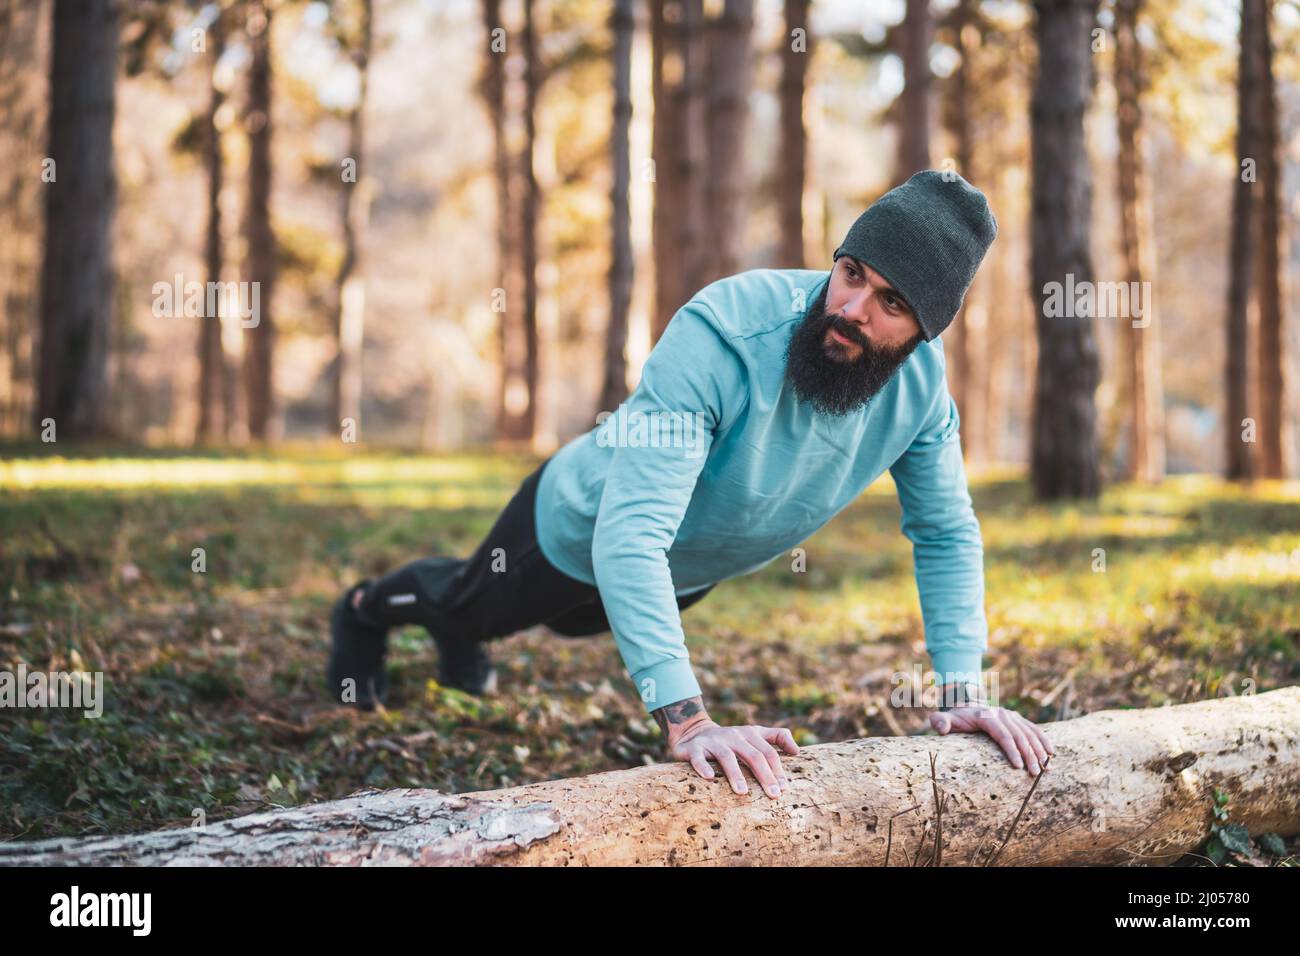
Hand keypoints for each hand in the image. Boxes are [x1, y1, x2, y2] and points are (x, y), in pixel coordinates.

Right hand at [670, 720, 799, 797]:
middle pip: (752, 755)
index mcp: (749, 734)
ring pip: (726, 756)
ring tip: (743, 792)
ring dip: (735, 774)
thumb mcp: (754, 734)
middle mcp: (733, 735)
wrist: (693, 731)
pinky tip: (709, 778)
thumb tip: (797, 751)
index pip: (768, 752)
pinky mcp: (694, 748)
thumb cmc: (730, 739)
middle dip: (764, 775)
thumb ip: (776, 737)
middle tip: (773, 794)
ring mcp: (713, 741)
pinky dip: (703, 766)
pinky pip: (698, 757)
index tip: (784, 788)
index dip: (777, 770)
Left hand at [929, 704, 1054, 775]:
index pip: (1002, 734)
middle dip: (1028, 755)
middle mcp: (1001, 714)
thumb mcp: (944, 718)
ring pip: (1029, 733)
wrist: (966, 704)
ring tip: (1046, 770)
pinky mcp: (1018, 719)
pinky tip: (1051, 754)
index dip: (1011, 750)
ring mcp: (1011, 716)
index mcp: (985, 716)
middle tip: (1033, 774)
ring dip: (1039, 751)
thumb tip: (941, 727)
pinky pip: (1034, 729)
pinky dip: (1044, 741)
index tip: (1018, 767)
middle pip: (1019, 735)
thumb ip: (940, 721)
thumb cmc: (955, 718)